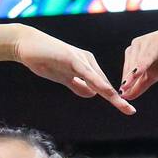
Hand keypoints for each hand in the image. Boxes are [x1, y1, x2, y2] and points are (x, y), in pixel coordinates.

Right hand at [13, 27, 134, 114]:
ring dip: (111, 93)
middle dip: (117, 99)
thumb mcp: (63, 77)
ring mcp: (80, 59)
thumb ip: (77, 85)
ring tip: (123, 105)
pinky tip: (104, 90)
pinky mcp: (71, 58)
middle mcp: (87, 61)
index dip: (114, 99)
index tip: (127, 110)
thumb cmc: (43, 60)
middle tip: (130, 112)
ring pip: (99, 79)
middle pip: (105, 84)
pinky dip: (96, 82)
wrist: (26, 45)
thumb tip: (92, 94)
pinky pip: (86, 73)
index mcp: (86, 67)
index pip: (103, 86)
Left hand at [117, 22, 157, 102]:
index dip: (124, 84)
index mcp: (133, 54)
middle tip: (120, 94)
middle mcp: (135, 46)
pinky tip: (138, 73)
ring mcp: (144, 42)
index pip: (126, 71)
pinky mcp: (154, 40)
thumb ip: (139, 86)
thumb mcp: (152, 75)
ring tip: (125, 86)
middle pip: (128, 66)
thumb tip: (126, 97)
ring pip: (136, 61)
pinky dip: (142, 64)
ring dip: (131, 74)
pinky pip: (147, 54)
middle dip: (126, 81)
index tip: (119, 96)